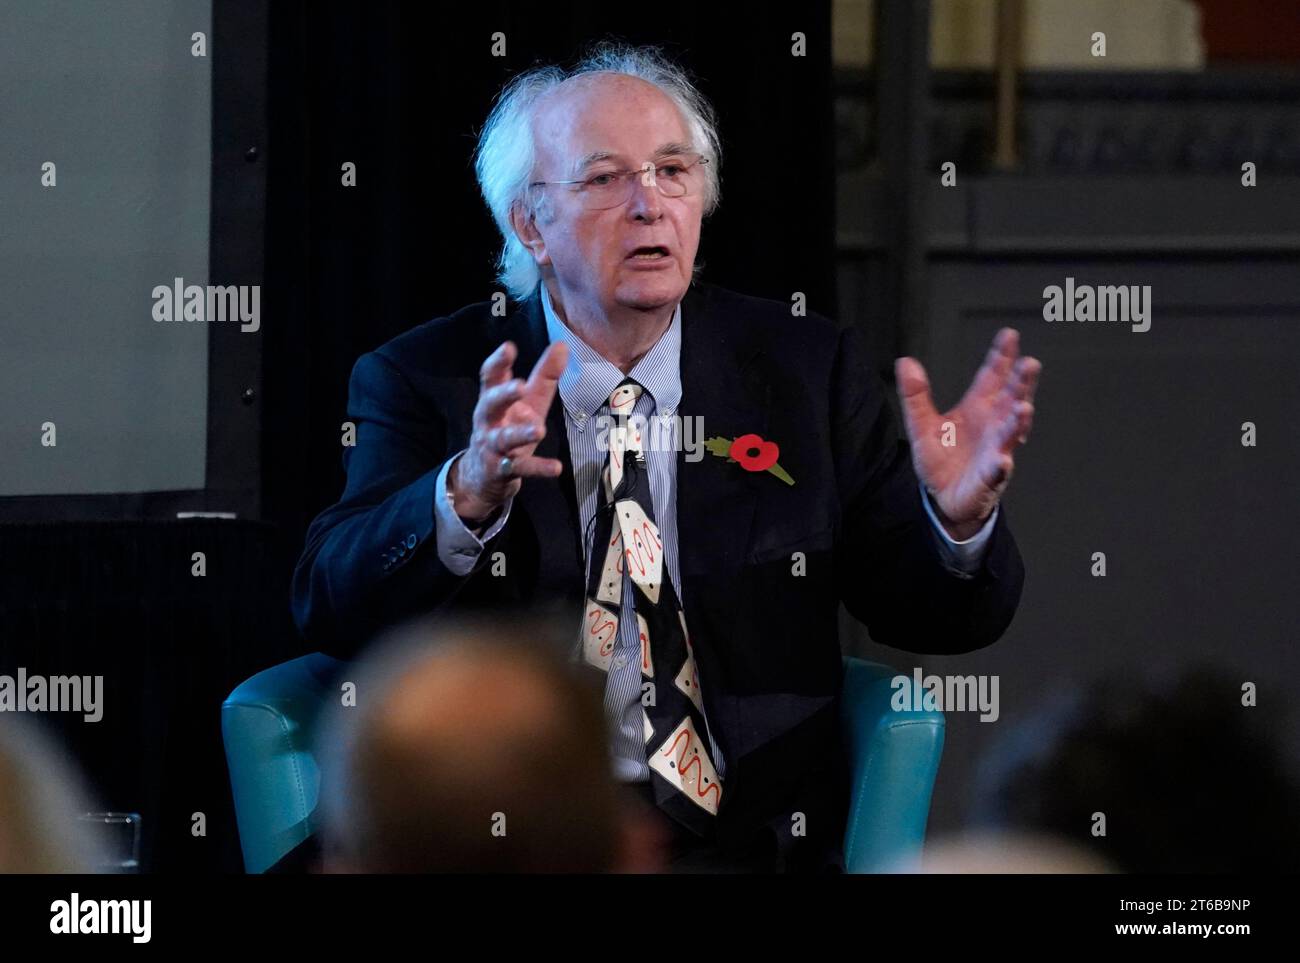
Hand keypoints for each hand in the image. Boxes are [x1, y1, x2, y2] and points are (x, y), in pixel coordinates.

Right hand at [449, 339, 568, 522]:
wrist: (484, 476)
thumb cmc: (508, 428)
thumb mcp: (529, 402)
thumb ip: (544, 375)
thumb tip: (563, 345)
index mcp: (494, 400)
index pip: (491, 378)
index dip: (498, 363)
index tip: (508, 348)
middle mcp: (489, 421)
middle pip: (491, 405)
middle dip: (503, 395)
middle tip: (518, 386)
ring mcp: (493, 446)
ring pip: (504, 439)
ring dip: (520, 434)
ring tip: (539, 430)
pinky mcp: (502, 470)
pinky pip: (521, 468)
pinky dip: (538, 468)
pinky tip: (555, 468)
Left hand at [895, 328, 1040, 538]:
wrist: (944, 498)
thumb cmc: (941, 460)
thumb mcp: (922, 425)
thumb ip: (915, 395)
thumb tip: (905, 362)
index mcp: (978, 408)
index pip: (992, 377)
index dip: (1001, 357)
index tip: (1009, 335)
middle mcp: (993, 425)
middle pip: (1011, 399)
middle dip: (1022, 383)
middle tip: (1029, 364)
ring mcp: (996, 449)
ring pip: (1011, 432)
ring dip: (1019, 421)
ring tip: (1024, 408)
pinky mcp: (990, 477)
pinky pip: (997, 471)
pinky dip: (1000, 465)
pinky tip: (1003, 461)